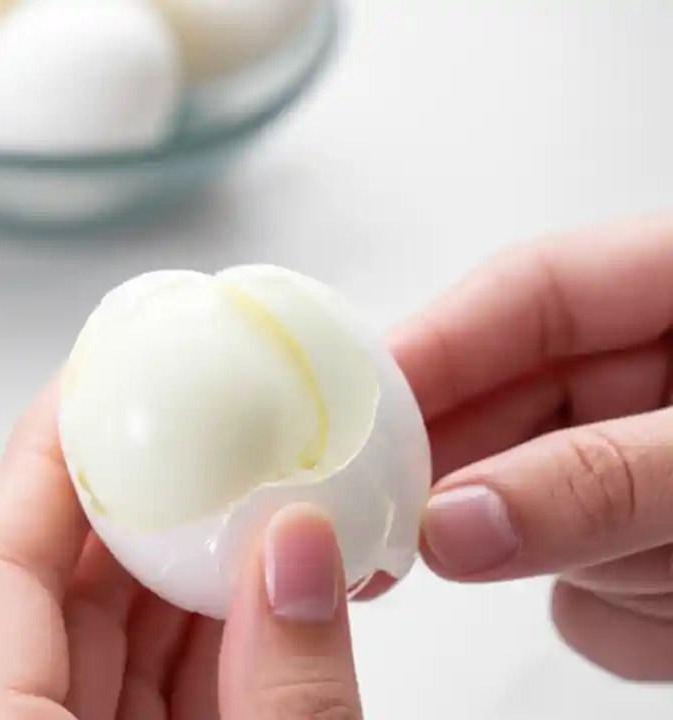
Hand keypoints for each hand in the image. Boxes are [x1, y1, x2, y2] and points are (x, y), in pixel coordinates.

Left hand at [0, 382, 363, 718]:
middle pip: (45, 592)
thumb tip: (299, 543)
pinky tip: (265, 587)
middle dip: (133, 499)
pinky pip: (141, 694)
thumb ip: (288, 695)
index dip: (45, 457)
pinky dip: (204, 640)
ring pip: (98, 641)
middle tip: (202, 414)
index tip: (104, 374)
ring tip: (255, 488)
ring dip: (179, 565)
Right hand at [392, 218, 672, 680]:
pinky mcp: (660, 548)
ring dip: (581, 559)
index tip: (343, 414)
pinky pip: (588, 589)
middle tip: (390, 533)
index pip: (525, 297)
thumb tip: (448, 522)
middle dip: (463, 476)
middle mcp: (665, 377)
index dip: (427, 350)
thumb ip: (604, 484)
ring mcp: (658, 467)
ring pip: (539, 510)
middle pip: (509, 406)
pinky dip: (629, 615)